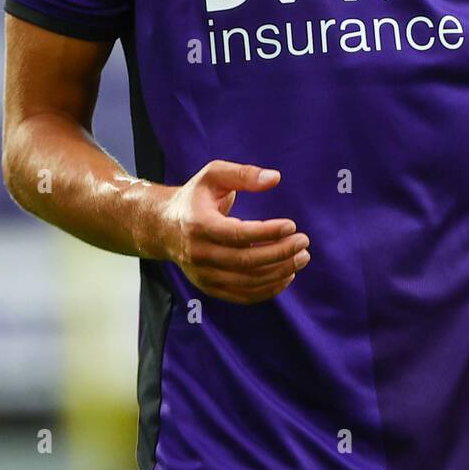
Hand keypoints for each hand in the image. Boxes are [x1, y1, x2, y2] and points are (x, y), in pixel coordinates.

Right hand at [163, 159, 309, 303]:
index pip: (237, 234)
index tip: (292, 226)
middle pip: (245, 261)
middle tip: (303, 243)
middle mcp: (199, 254)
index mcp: (198, 224)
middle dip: (279, 253)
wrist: (164, 227)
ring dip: (279, 272)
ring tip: (301, 258)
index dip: (267, 232)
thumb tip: (275, 178)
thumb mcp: (213, 175)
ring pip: (247, 281)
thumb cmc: (195, 197)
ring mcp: (203, 274)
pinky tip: (287, 275)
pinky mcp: (209, 288)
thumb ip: (243, 174)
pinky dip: (268, 289)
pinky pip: (242, 295)